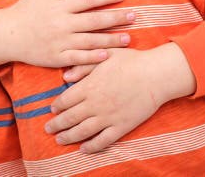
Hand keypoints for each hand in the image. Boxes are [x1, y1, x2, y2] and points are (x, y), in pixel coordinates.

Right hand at [0, 0, 134, 67]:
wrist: (6, 36)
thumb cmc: (24, 11)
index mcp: (59, 6)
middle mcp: (61, 24)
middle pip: (94, 21)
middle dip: (116, 18)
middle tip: (134, 16)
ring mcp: (60, 42)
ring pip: (91, 41)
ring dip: (111, 40)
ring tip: (128, 38)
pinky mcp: (57, 58)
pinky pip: (79, 59)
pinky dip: (94, 58)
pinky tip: (108, 55)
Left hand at [44, 44, 195, 152]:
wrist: (156, 74)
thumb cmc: (132, 61)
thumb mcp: (106, 55)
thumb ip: (84, 65)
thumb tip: (65, 76)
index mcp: (90, 86)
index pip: (65, 100)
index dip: (56, 106)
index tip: (52, 109)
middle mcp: (95, 104)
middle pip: (70, 118)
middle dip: (56, 125)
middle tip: (48, 129)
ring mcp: (108, 117)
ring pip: (82, 131)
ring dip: (68, 137)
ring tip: (60, 140)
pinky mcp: (121, 126)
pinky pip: (103, 140)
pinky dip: (91, 147)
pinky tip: (84, 149)